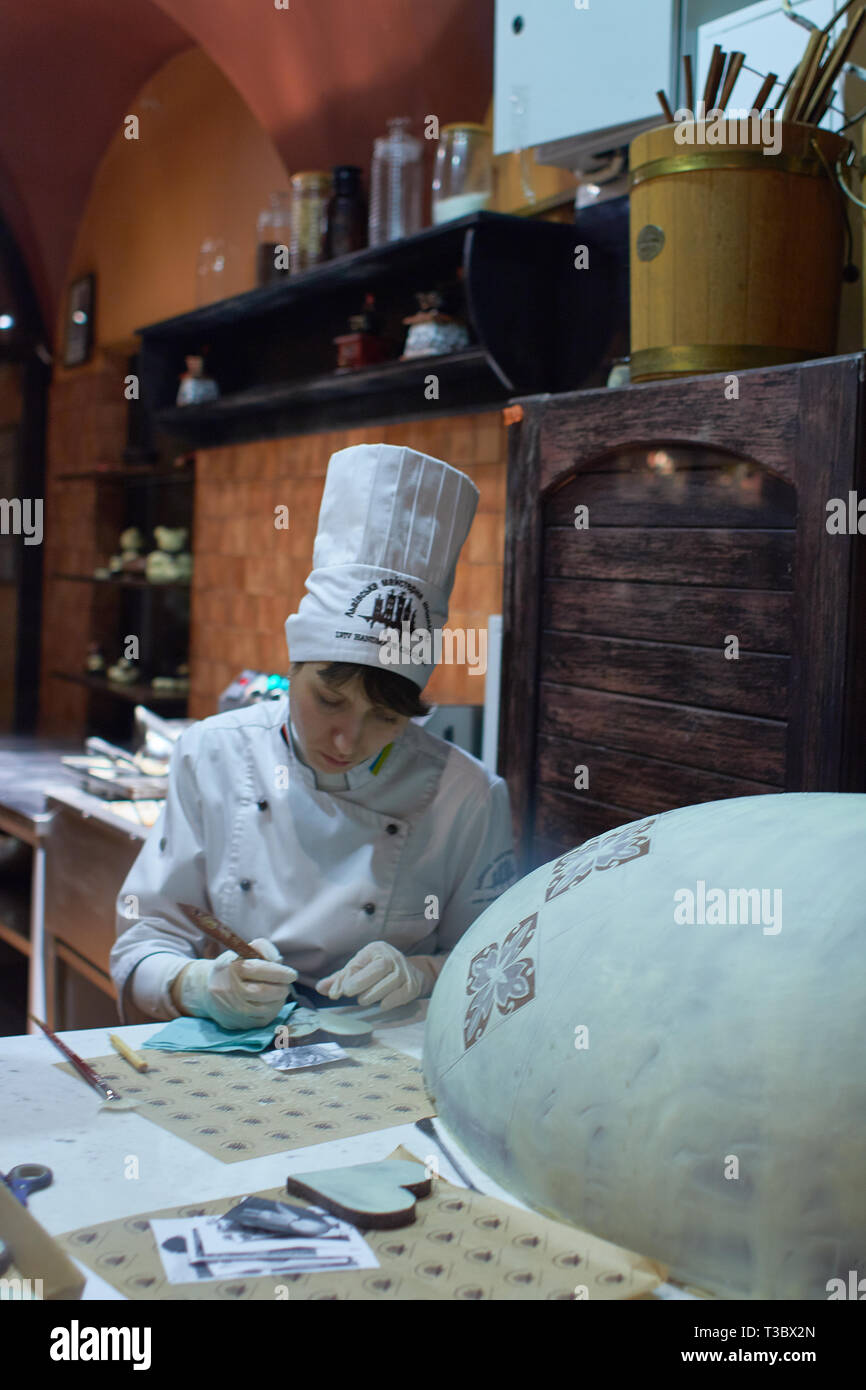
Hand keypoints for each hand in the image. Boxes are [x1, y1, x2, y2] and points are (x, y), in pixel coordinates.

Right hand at [180, 937, 297, 1029]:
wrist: (208, 992)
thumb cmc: (231, 967)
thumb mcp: (242, 951)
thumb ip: (262, 948)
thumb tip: (278, 961)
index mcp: (230, 969)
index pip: (259, 970)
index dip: (280, 972)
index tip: (292, 974)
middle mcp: (230, 991)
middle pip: (264, 992)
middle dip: (282, 987)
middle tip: (287, 983)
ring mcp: (233, 1010)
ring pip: (267, 1008)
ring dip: (280, 999)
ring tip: (280, 991)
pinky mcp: (238, 1024)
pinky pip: (264, 1019)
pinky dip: (274, 1009)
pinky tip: (272, 1001)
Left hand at [316, 942, 429, 1009]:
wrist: (411, 974)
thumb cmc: (378, 971)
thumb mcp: (359, 969)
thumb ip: (340, 978)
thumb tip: (320, 988)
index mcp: (377, 949)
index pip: (362, 961)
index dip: (351, 977)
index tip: (340, 990)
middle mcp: (393, 957)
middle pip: (380, 968)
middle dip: (362, 982)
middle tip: (349, 993)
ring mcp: (405, 972)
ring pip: (390, 983)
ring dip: (373, 994)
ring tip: (363, 999)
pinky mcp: (412, 986)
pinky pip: (400, 995)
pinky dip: (389, 1001)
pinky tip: (381, 1004)